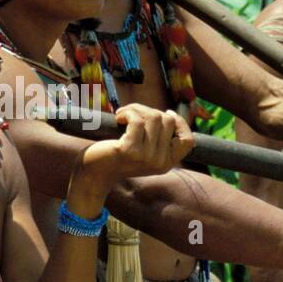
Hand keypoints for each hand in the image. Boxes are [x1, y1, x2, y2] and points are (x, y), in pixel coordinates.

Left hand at [69, 104, 193, 210]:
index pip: (188, 140)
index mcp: (167, 163)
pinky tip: (118, 117)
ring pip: (154, 117)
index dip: (180, 122)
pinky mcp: (130, 150)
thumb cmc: (119, 156)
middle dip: (150, 111)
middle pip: (168, 121)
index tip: (166, 113)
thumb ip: (160, 138)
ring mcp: (146, 157)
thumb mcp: (146, 151)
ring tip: (124, 115)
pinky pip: (137, 120)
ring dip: (137, 109)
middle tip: (134, 114)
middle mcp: (160, 162)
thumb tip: (170, 114)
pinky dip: (128, 112)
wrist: (95, 172)